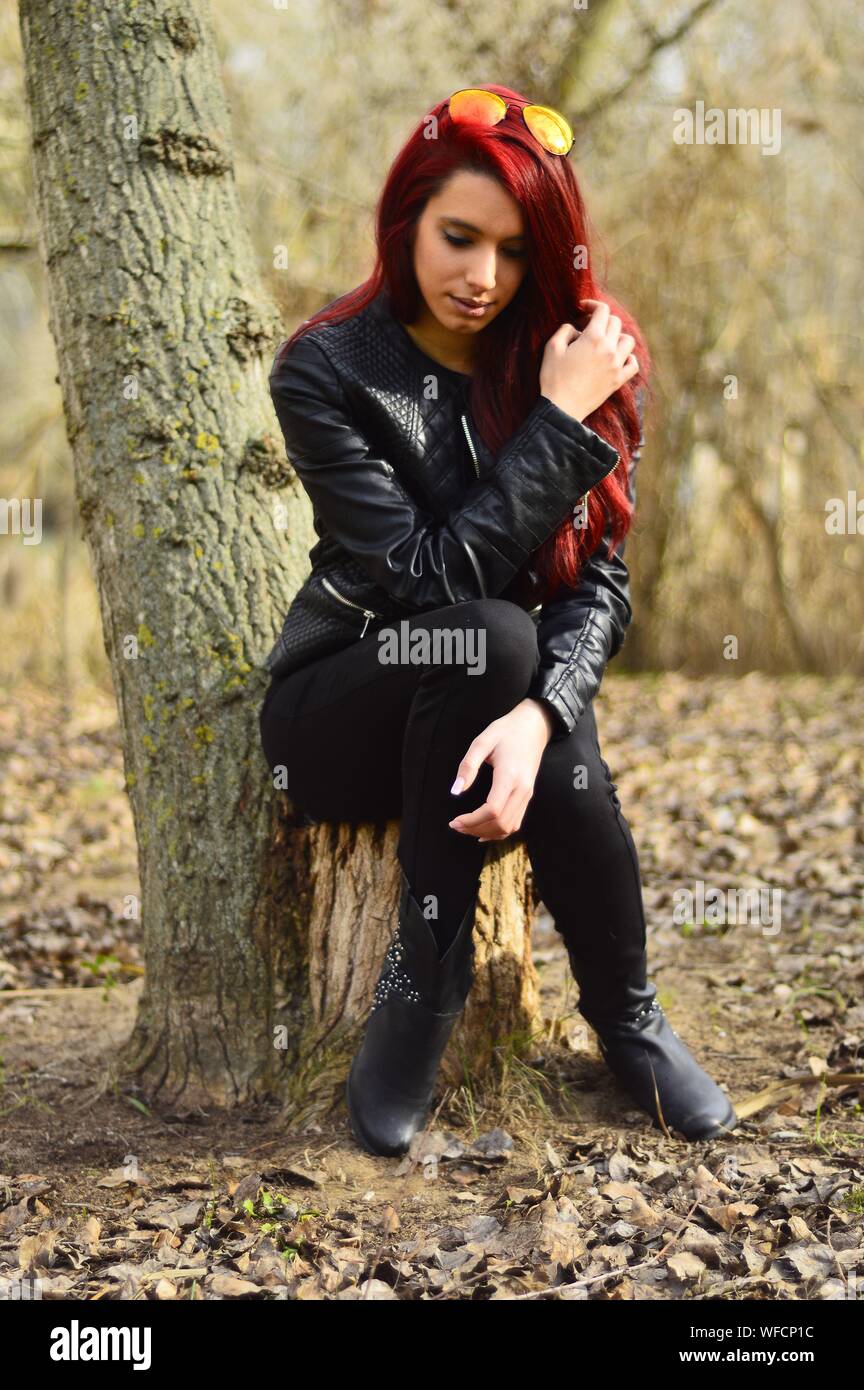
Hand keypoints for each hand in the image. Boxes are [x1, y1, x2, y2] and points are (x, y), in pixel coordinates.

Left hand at [448, 699, 553, 840]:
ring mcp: (527, 794)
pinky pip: (515, 822)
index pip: (493, 810)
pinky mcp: (527, 795)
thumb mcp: (482, 741)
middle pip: (501, 823)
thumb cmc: (506, 731)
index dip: (472, 821)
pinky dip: (500, 831)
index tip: (455, 821)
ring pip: (510, 827)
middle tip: (456, 825)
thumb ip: (468, 766)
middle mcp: (522, 789)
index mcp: (510, 776)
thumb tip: (456, 791)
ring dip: (487, 832)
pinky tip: (484, 831)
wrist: (533, 726)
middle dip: (476, 829)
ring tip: (466, 828)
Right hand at [539, 298, 638, 422]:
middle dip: (603, 321)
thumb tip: (576, 329)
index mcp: (593, 337)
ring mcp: (616, 365)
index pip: (603, 310)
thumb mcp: (552, 347)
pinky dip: (629, 358)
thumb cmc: (554, 377)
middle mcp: (609, 349)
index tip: (584, 309)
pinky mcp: (618, 381)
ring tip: (605, 342)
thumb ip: (565, 330)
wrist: (562, 408)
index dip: (593, 305)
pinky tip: (618, 358)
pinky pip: (633, 364)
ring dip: (617, 337)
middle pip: (616, 323)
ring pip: (628, 341)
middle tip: (590, 328)